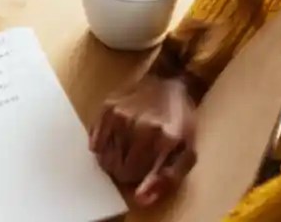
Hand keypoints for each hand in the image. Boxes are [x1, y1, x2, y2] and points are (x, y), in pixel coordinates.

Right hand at [91, 74, 197, 206]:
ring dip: (113, 158)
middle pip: (117, 168)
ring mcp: (121, 115)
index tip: (141, 172)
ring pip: (104, 157)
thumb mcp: (186, 152)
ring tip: (127, 147)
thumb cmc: (178, 121)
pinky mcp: (106, 107)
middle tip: (136, 158)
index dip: (136, 178)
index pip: (134, 174)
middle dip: (124, 169)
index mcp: (164, 138)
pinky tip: (114, 138)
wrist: (168, 83)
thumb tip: (141, 199)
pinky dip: (101, 146)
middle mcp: (141, 125)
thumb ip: (167, 178)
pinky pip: (94, 142)